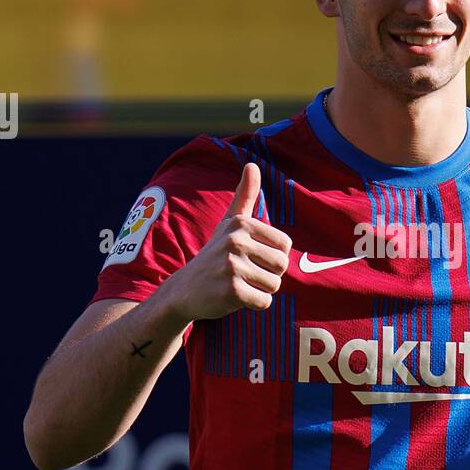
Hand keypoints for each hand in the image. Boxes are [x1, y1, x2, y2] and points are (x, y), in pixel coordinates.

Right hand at [164, 162, 291, 321]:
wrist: (184, 290)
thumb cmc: (214, 255)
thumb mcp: (229, 223)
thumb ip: (244, 196)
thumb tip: (252, 164)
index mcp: (241, 223)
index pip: (285, 246)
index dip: (272, 257)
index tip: (250, 258)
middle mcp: (235, 241)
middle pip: (282, 266)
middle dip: (268, 275)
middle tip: (244, 275)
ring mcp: (232, 266)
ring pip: (274, 285)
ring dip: (260, 291)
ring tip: (238, 284)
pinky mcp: (231, 291)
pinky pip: (264, 302)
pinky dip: (253, 305)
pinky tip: (233, 298)